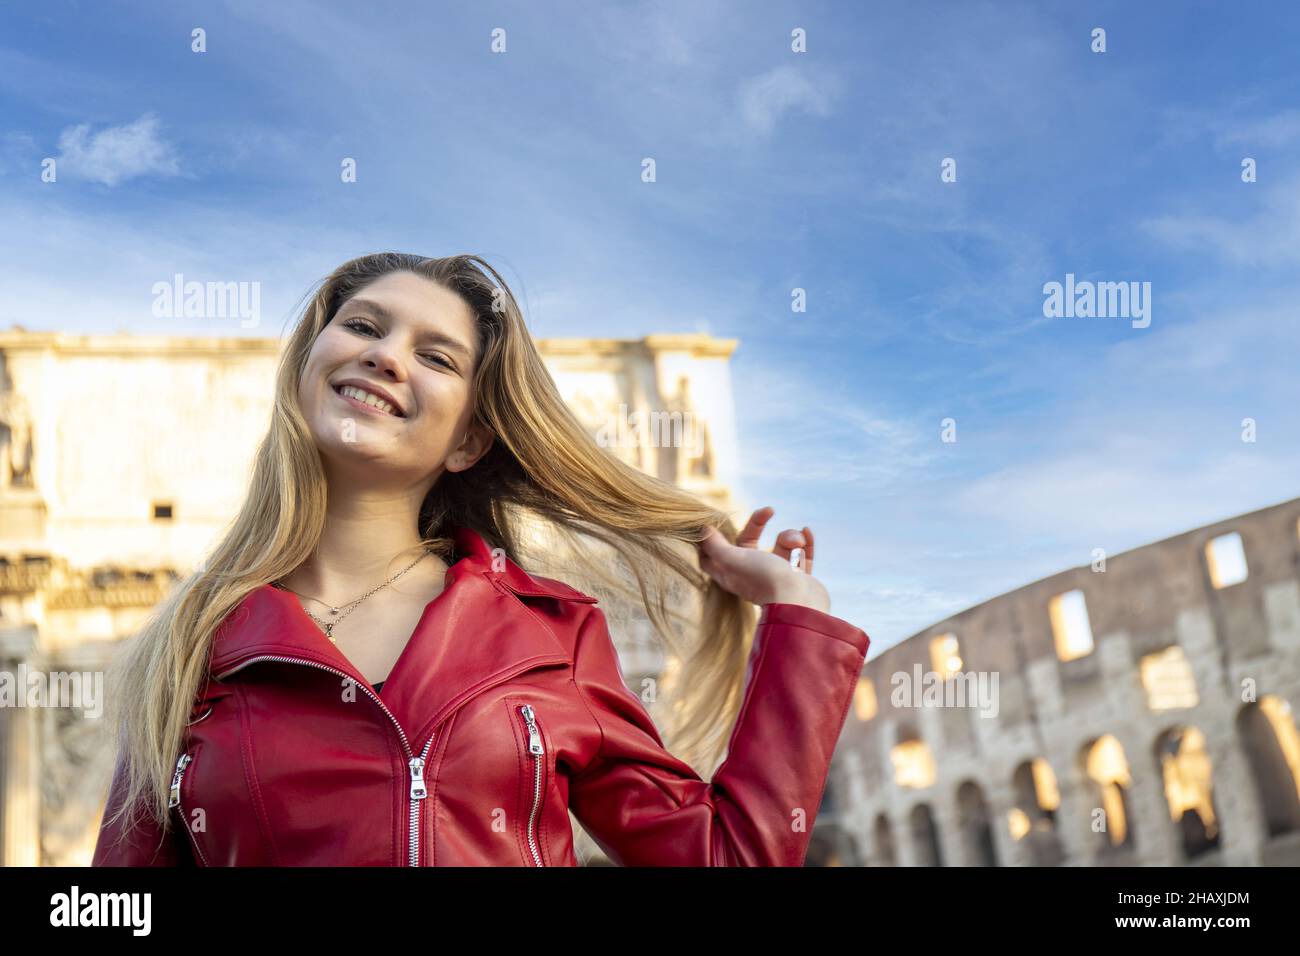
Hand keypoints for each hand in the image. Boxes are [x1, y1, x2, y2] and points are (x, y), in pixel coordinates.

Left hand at [696, 507, 830, 613]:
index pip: (716, 555)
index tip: (722, 521)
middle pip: (750, 542)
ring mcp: (777, 576)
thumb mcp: (732, 559)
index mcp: (732, 573)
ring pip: (781, 546)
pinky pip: (802, 554)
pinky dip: (806, 543)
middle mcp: (753, 574)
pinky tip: (806, 531)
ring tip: (796, 543)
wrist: (800, 602)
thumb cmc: (764, 579)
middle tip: (768, 511)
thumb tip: (703, 529)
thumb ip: (715, 545)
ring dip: (790, 537)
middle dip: (758, 524)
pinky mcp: (798, 578)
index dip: (716, 538)